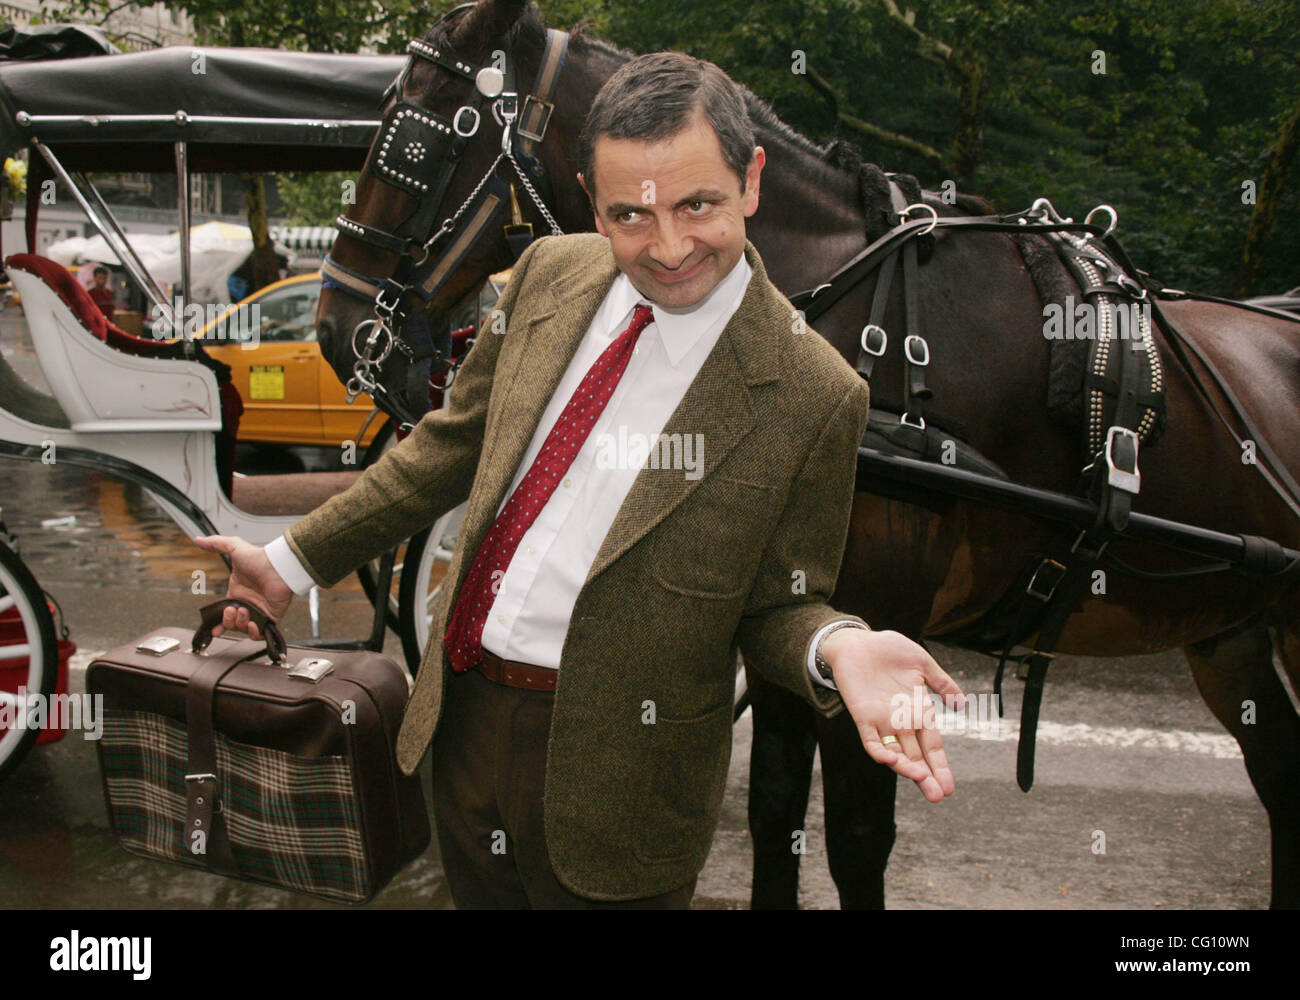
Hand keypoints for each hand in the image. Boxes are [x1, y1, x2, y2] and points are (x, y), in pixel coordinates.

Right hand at [192, 535, 293, 639]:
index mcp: (237, 593)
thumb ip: (215, 543)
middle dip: (227, 622)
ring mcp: (259, 611)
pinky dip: (254, 632)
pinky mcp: (271, 617)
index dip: (217, 622)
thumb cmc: (260, 558)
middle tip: (231, 611)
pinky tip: (252, 624)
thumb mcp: (234, 547)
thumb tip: (198, 539)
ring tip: (243, 612)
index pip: (223, 613)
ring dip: (240, 624)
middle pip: (232, 624)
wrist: (279, 566)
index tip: (212, 628)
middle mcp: (247, 604)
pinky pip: (261, 633)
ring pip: (244, 629)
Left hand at [821, 627, 964, 802]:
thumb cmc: (888, 649)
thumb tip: (963, 703)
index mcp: (918, 711)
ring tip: (920, 778)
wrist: (857, 640)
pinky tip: (890, 759)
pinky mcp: (862, 716)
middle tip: (938, 796)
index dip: (940, 766)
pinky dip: (879, 751)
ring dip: (906, 768)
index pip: (932, 745)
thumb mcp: (922, 664)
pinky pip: (870, 740)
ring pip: (895, 753)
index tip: (949, 787)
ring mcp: (881, 721)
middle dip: (926, 777)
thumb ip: (942, 683)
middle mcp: (901, 721)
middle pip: (915, 756)